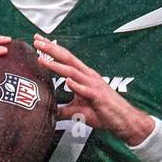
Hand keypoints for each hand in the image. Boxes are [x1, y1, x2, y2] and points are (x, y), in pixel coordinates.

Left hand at [33, 34, 153, 144]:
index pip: (66, 59)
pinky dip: (77, 86)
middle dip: (51, 49)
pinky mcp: (98, 98)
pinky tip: (68, 82)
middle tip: (37, 41)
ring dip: (57, 65)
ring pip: (73, 72)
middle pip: (67, 59)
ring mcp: (94, 86)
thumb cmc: (104, 112)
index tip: (38, 42)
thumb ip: (63, 109)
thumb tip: (49, 112)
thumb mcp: (79, 110)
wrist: (124, 120)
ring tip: (43, 60)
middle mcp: (88, 76)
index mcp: (84, 76)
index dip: (52, 49)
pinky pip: (86, 91)